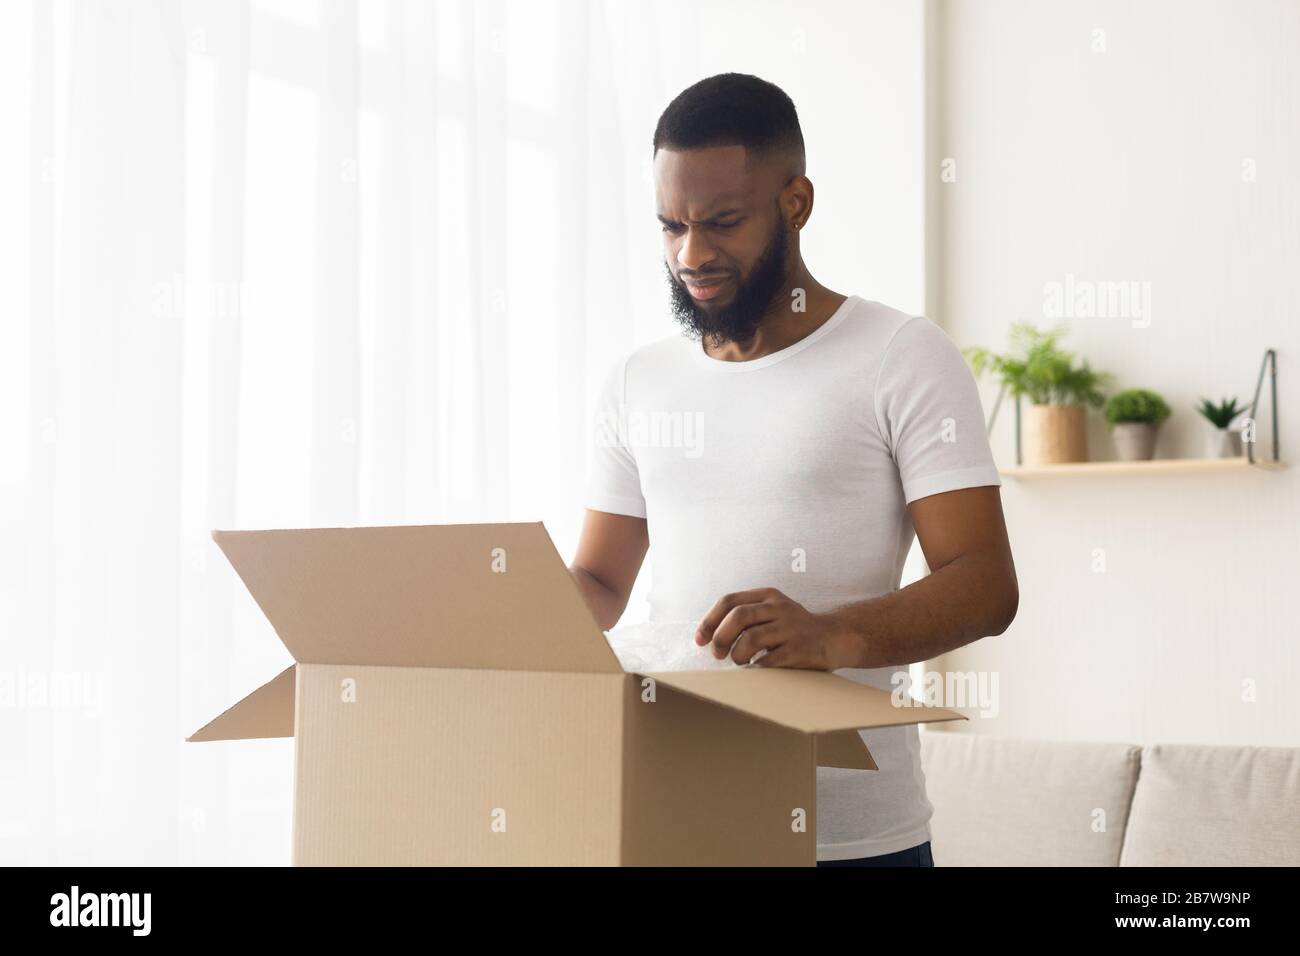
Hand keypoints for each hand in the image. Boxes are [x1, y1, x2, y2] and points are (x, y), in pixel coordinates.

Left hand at [694, 587, 859, 670]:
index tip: (701, 639)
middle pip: (738, 617)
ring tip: (739, 662)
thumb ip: (747, 616)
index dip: (710, 621)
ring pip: (750, 639)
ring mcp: (790, 628)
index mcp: (768, 596)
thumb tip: (710, 635)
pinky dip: (755, 668)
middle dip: (721, 638)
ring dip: (737, 655)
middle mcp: (779, 608)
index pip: (729, 601)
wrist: (836, 637)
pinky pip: (768, 661)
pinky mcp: (799, 650)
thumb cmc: (795, 628)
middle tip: (717, 654)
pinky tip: (754, 670)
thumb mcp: (773, 611)